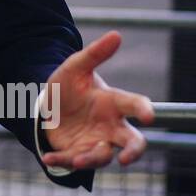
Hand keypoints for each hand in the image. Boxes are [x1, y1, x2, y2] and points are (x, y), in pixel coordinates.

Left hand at [40, 31, 154, 170]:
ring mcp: (96, 142)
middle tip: (127, 158)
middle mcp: (111, 126)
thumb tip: (116, 34)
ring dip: (93, 159)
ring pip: (104, 156)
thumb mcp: (76, 67)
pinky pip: (73, 161)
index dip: (144, 110)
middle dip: (134, 151)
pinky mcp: (78, 153)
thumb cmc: (69, 86)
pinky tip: (48, 158)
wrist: (47, 105)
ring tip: (78, 160)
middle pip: (133, 142)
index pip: (136, 105)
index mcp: (114, 103)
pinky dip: (61, 161)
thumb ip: (95, 54)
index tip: (148, 116)